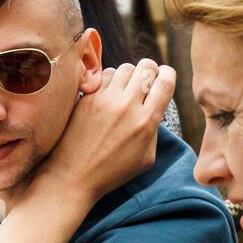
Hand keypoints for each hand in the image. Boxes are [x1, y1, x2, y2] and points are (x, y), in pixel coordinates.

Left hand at [32, 58, 175, 204]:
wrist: (74, 176)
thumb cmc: (113, 171)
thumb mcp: (146, 157)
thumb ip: (154, 128)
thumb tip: (155, 105)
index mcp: (146, 122)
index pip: (166, 82)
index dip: (168, 74)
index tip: (164, 76)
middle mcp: (127, 106)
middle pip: (146, 67)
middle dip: (150, 69)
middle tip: (146, 79)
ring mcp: (105, 100)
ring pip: (125, 68)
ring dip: (129, 75)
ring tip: (126, 88)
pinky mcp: (87, 98)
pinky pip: (104, 75)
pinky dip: (110, 80)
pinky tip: (108, 93)